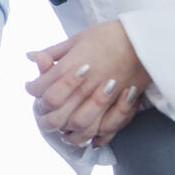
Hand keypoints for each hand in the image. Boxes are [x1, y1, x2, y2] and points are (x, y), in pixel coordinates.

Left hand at [26, 20, 150, 148]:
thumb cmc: (108, 36)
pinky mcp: (121, 106)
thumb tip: (31, 56)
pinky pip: (106, 130)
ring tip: (62, 130)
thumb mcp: (76, 39)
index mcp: (70, 68)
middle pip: (57, 115)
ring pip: (79, 127)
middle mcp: (84, 87)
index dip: (33, 90)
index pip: (42, 90)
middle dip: (45, 118)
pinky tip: (87, 136)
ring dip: (68, 131)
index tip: (32, 87)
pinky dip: (95, 137)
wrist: (142, 39)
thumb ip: (53, 53)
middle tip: (42, 115)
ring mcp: (103, 99)